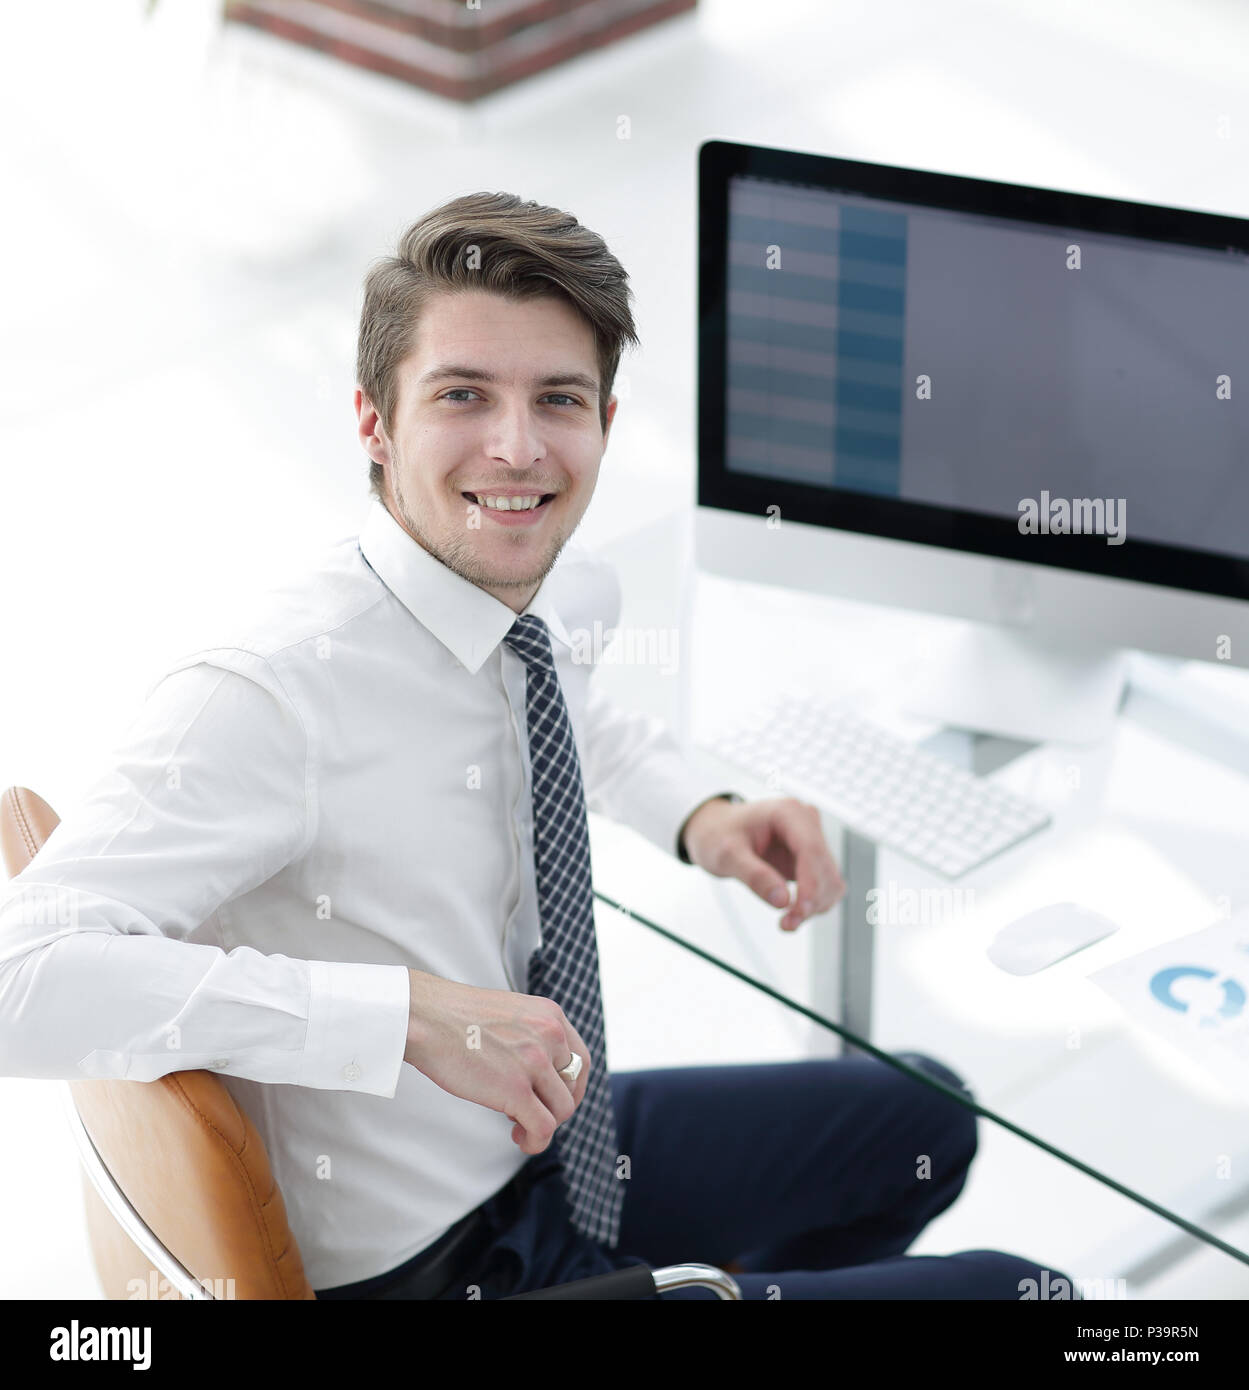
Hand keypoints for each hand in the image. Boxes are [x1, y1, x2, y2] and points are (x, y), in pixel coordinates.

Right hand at [403, 970, 589, 1153]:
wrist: (425, 1016)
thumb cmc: (456, 1018)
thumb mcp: (511, 1015)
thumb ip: (532, 1037)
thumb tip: (542, 1078)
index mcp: (551, 1015)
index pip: (580, 1060)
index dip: (570, 1087)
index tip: (552, 1099)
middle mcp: (550, 1034)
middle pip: (572, 1087)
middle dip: (553, 1106)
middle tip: (528, 1113)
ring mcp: (535, 1061)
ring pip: (561, 1110)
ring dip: (544, 1125)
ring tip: (518, 1126)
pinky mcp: (516, 1089)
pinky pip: (544, 1128)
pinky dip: (537, 1142)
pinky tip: (520, 1139)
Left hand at [681, 796, 844, 929]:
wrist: (716, 831)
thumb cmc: (718, 834)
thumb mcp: (727, 855)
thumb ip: (754, 876)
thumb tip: (782, 900)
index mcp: (788, 812)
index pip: (811, 849)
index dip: (811, 883)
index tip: (800, 911)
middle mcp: (806, 823)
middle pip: (825, 868)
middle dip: (810, 901)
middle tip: (787, 924)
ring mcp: (811, 841)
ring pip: (830, 881)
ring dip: (814, 906)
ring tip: (787, 921)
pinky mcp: (811, 860)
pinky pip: (824, 887)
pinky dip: (813, 904)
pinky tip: (793, 913)